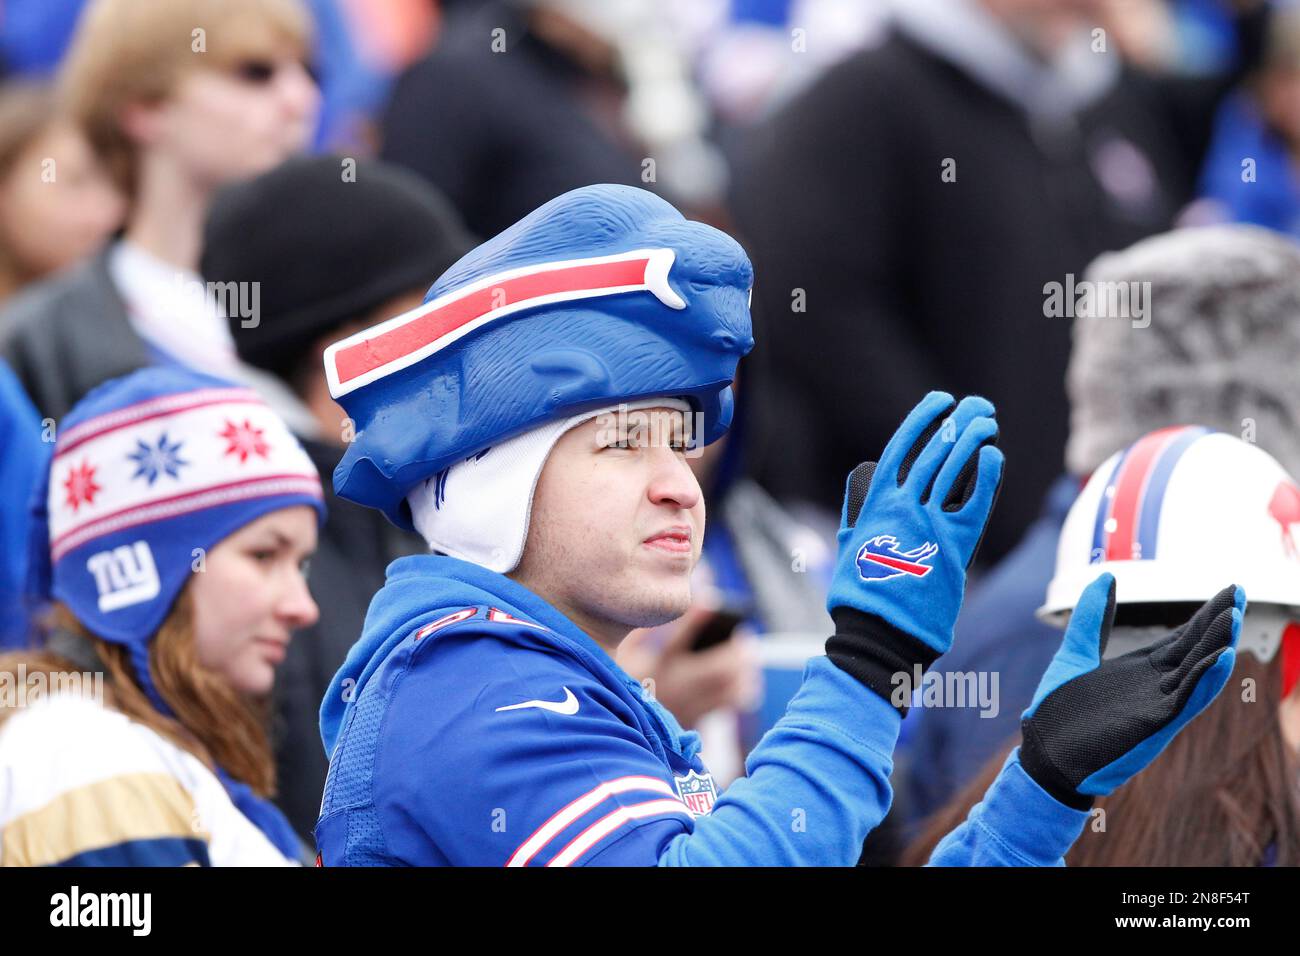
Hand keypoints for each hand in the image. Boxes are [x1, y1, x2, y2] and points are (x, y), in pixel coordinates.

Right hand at [619, 607, 761, 727]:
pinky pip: (730, 704)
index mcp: (656, 666)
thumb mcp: (627, 655)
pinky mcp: (699, 718)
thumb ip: (644, 630)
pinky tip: (748, 679)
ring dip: (745, 670)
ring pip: (728, 688)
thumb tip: (661, 603)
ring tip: (750, 656)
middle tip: (744, 635)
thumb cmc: (629, 683)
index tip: (713, 602)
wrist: (626, 728)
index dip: (695, 619)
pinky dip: (745, 690)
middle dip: (735, 651)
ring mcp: (690, 705)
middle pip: (715, 670)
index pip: (677, 639)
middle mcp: (675, 687)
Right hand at [825, 391, 1003, 657]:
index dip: (922, 420)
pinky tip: (993, 456)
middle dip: (957, 422)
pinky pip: (976, 503)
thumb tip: (862, 476)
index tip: (939, 402)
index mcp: (876, 503)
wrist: (881, 632)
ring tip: (987, 420)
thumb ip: (857, 507)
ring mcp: (930, 524)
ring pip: (955, 469)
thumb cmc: (861, 592)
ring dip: (973, 439)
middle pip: (934, 451)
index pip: (901, 448)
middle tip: (977, 405)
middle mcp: (903, 506)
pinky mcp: (955, 546)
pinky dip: (986, 477)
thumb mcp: (849, 543)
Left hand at [1019, 573, 1241, 808]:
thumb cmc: (1059, 708)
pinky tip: (1220, 659)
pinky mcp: (1153, 725)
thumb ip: (1093, 619)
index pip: (1182, 639)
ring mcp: (1157, 706)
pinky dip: (1204, 680)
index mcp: (1142, 670)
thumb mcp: (1077, 653)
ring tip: (1233, 617)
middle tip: (1238, 592)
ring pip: (1197, 673)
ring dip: (1217, 647)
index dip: (1204, 616)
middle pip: (1196, 650)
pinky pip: (1185, 701)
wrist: (1044, 753)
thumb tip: (1107, 576)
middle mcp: (1156, 687)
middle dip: (1217, 623)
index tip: (1227, 591)